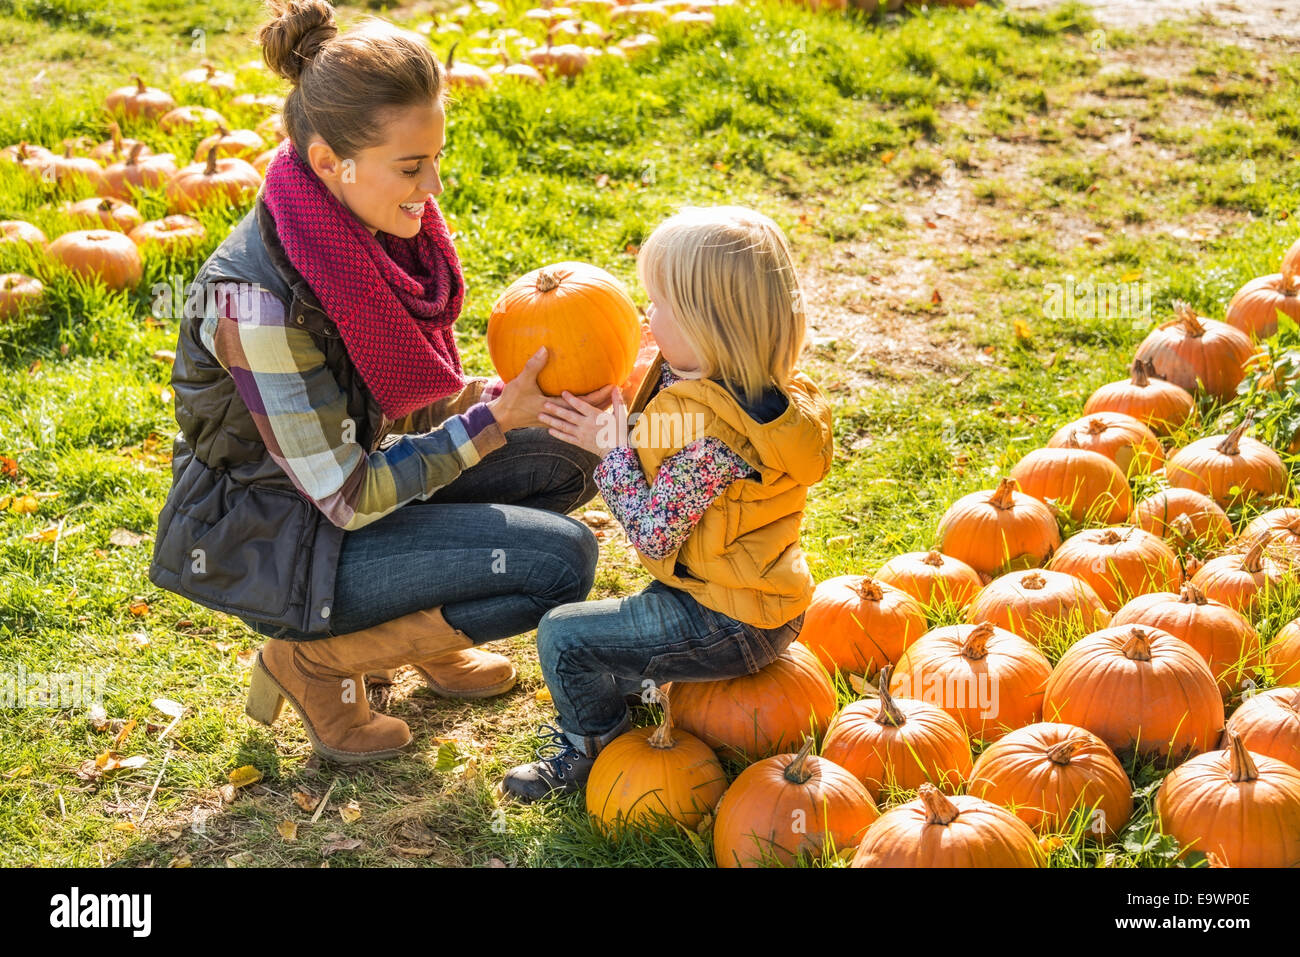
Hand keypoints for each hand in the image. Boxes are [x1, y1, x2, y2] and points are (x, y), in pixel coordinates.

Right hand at [486, 348, 616, 432]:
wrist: (502, 418)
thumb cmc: (512, 400)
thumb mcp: (522, 382)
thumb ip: (533, 365)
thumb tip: (544, 349)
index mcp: (557, 406)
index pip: (585, 402)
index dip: (600, 395)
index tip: (613, 386)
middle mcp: (561, 414)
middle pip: (589, 410)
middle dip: (605, 401)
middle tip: (619, 390)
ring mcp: (558, 417)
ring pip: (583, 414)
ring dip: (597, 406)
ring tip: (611, 398)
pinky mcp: (554, 417)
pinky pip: (575, 413)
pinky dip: (585, 408)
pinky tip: (589, 403)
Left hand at [540, 386, 627, 456]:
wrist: (617, 453)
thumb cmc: (620, 432)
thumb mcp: (620, 415)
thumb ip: (617, 401)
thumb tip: (615, 387)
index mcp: (596, 416)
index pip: (581, 406)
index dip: (571, 399)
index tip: (562, 392)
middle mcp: (586, 425)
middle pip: (568, 415)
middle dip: (555, 409)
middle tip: (544, 403)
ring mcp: (582, 435)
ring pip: (564, 427)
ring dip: (552, 421)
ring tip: (540, 416)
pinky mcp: (580, 443)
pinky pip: (566, 438)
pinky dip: (557, 434)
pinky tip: (549, 430)